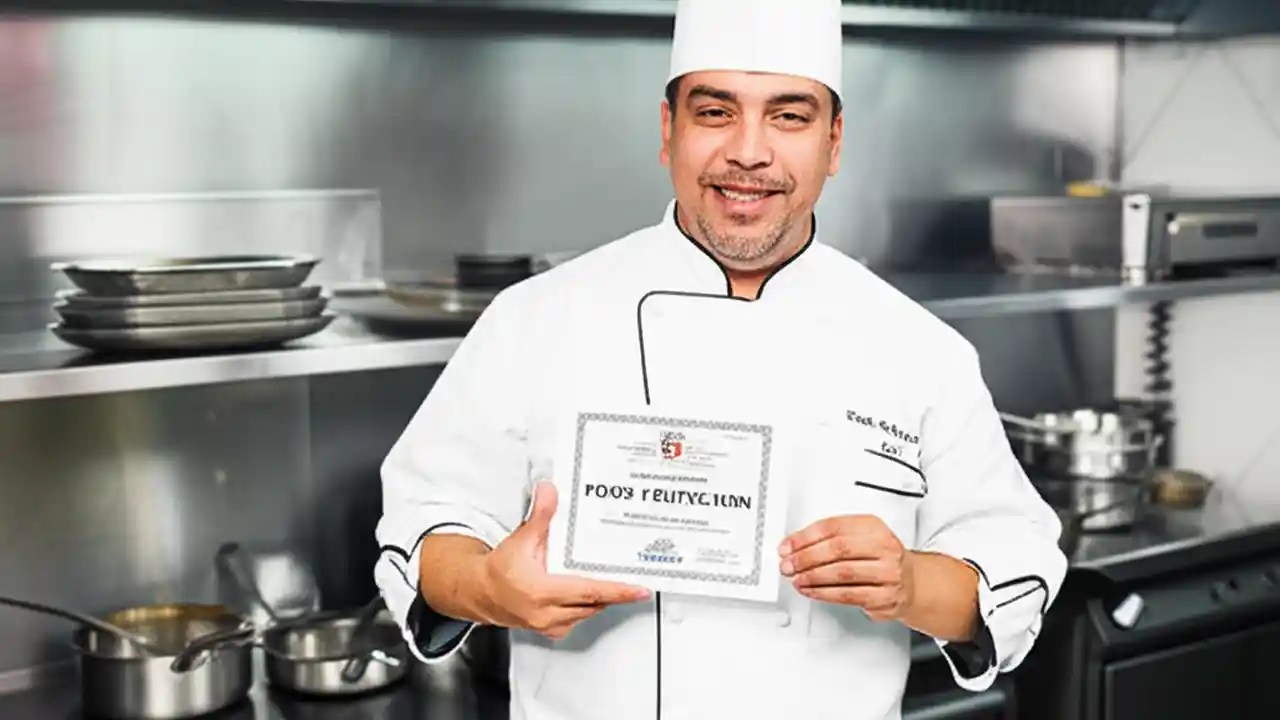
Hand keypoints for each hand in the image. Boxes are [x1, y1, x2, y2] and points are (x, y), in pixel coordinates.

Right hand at [473, 481, 650, 639]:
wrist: (482, 592)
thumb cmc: (500, 570)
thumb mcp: (521, 540)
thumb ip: (540, 515)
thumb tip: (550, 491)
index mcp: (542, 592)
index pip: (589, 592)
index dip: (618, 591)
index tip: (640, 590)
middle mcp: (548, 613)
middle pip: (595, 603)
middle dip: (615, 591)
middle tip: (635, 578)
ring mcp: (551, 625)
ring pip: (589, 611)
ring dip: (602, 597)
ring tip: (616, 580)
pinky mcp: (552, 629)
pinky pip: (580, 618)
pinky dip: (589, 604)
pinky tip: (593, 591)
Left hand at [778, 515, 913, 621]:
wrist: (913, 583)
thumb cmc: (880, 558)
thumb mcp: (861, 537)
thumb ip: (831, 537)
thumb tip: (795, 546)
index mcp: (873, 527)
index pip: (834, 527)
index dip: (805, 537)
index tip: (788, 546)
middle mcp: (884, 547)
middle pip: (837, 549)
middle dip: (806, 558)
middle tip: (788, 565)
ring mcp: (887, 573)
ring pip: (842, 574)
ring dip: (812, 577)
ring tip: (796, 578)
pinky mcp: (885, 597)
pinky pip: (848, 595)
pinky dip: (824, 594)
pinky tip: (811, 591)